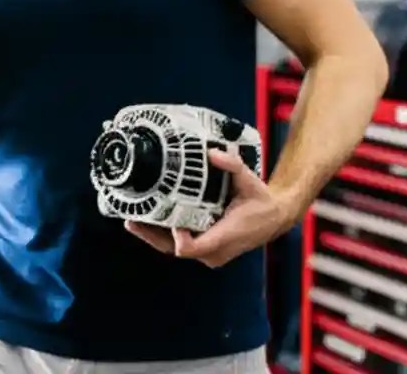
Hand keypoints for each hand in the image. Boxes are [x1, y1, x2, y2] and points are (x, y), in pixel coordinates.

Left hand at [125, 150, 297, 268]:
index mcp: (226, 236)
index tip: (170, 222)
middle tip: (132, 219)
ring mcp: (210, 254)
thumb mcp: (250, 181)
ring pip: (174, 249)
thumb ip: (233, 166)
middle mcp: (215, 251)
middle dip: (153, 236)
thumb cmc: (261, 201)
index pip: (194, 248)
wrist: (275, 218)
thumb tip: (212, 153)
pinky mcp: (206, 250)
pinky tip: (146, 221)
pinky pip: (179, 246)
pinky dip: (163, 235)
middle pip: (175, 250)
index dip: (177, 238)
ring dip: (153, 236)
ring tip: (131, 219)